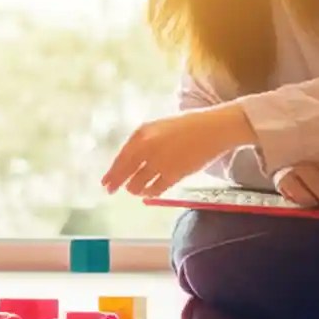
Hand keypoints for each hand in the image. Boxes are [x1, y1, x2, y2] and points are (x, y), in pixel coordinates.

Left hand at [102, 104, 255, 196]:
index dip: (112, 173)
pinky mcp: (174, 174)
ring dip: (135, 189)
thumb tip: (129, 163)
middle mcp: (147, 148)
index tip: (105, 183)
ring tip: (136, 190)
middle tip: (110, 191)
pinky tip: (150, 192)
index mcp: (142, 133)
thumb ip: (143, 143)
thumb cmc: (187, 125)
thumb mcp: (159, 127)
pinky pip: (156, 189)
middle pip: (125, 173)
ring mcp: (160, 162)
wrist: (213, 128)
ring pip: (138, 184)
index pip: (121, 158)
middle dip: (116, 183)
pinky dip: (151, 192)